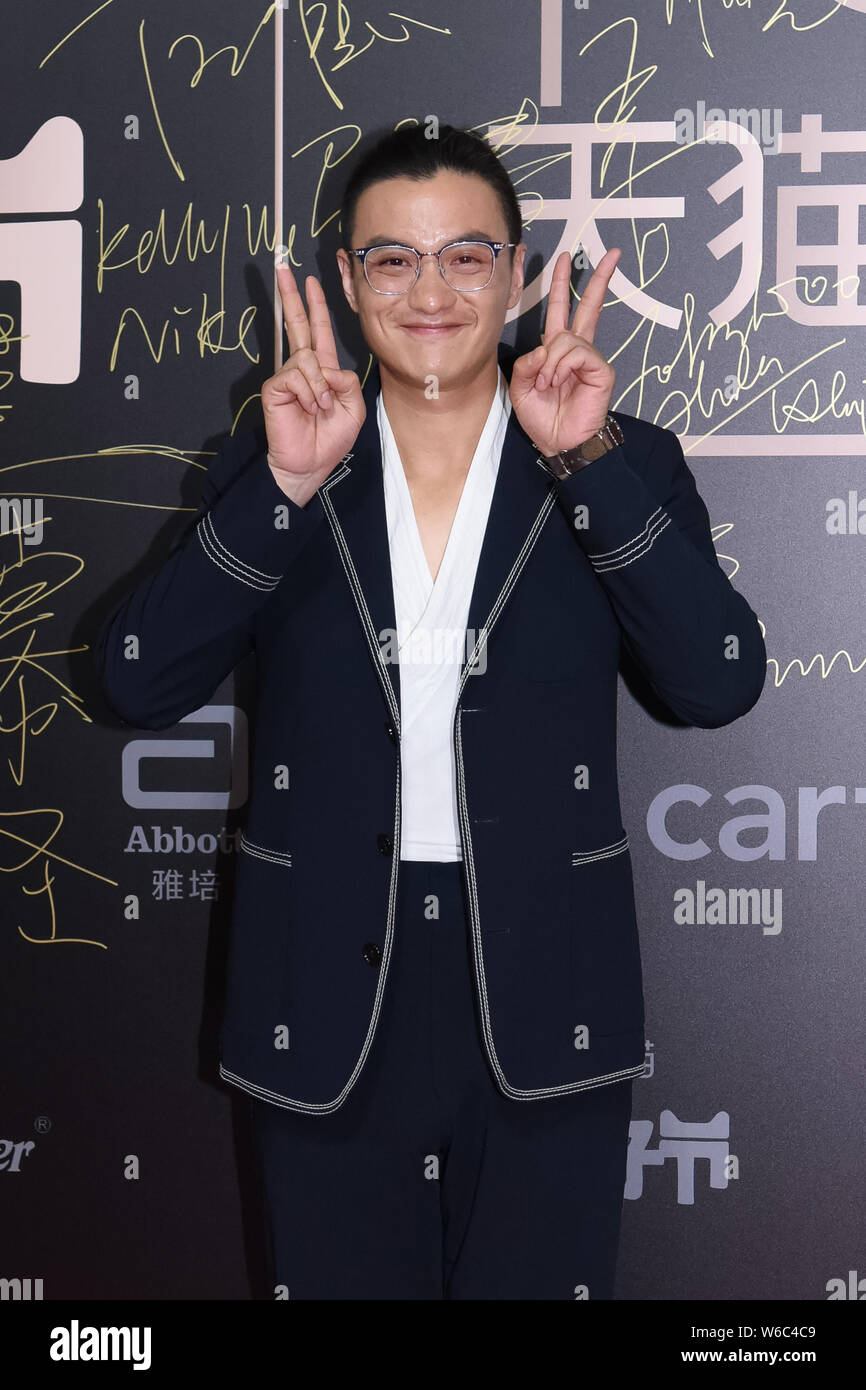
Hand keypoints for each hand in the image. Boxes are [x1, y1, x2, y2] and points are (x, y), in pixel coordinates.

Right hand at [261, 262, 365, 505]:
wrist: (310, 464)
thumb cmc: (330, 439)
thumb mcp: (353, 407)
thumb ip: (347, 381)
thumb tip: (326, 366)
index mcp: (323, 370)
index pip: (318, 331)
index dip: (315, 306)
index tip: (309, 280)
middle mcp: (303, 368)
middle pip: (297, 325)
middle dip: (291, 296)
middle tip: (282, 267)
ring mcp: (287, 376)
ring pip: (308, 360)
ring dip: (320, 387)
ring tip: (320, 409)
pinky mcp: (275, 387)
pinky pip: (297, 376)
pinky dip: (309, 394)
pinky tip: (308, 409)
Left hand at [509, 248, 620, 457]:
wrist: (559, 443)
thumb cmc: (543, 418)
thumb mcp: (521, 386)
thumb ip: (526, 361)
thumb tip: (545, 347)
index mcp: (557, 350)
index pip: (562, 310)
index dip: (563, 284)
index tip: (566, 259)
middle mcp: (577, 350)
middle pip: (587, 306)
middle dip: (598, 278)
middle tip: (610, 253)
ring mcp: (591, 359)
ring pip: (566, 338)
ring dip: (549, 362)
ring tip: (547, 384)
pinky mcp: (601, 369)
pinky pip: (577, 353)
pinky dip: (561, 367)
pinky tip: (558, 383)